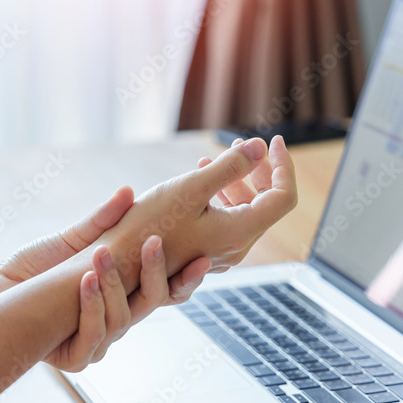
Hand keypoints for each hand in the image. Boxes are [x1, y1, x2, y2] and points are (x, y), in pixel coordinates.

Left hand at [48, 237, 209, 371]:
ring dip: (113, 284)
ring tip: (100, 254)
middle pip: (153, 303)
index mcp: (125, 296)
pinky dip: (91, 308)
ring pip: (123, 319)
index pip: (167, 290)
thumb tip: (130, 192)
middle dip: (156, 271)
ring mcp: (98, 344)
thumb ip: (105, 222)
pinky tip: (84, 283)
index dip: (188, 278)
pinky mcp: (74, 360)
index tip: (205, 257)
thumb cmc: (35, 268)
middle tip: (156, 241)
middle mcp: (117, 323)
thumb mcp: (74, 240)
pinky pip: (93, 336)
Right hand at [97, 135, 297, 286]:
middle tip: (242, 143)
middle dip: (260, 170)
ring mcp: (221, 252)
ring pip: (246, 211)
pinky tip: (201, 178)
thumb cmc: (149, 227)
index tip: (273, 140)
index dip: (285, 166)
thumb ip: (230, 167)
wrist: (118, 263)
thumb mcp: (190, 189)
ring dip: (238, 181)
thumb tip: (261, 146)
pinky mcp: (206, 251)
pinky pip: (227, 220)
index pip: (284, 197)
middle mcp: (236, 247)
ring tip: (218, 156)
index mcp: (239, 232)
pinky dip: (222, 196)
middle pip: (268, 204)